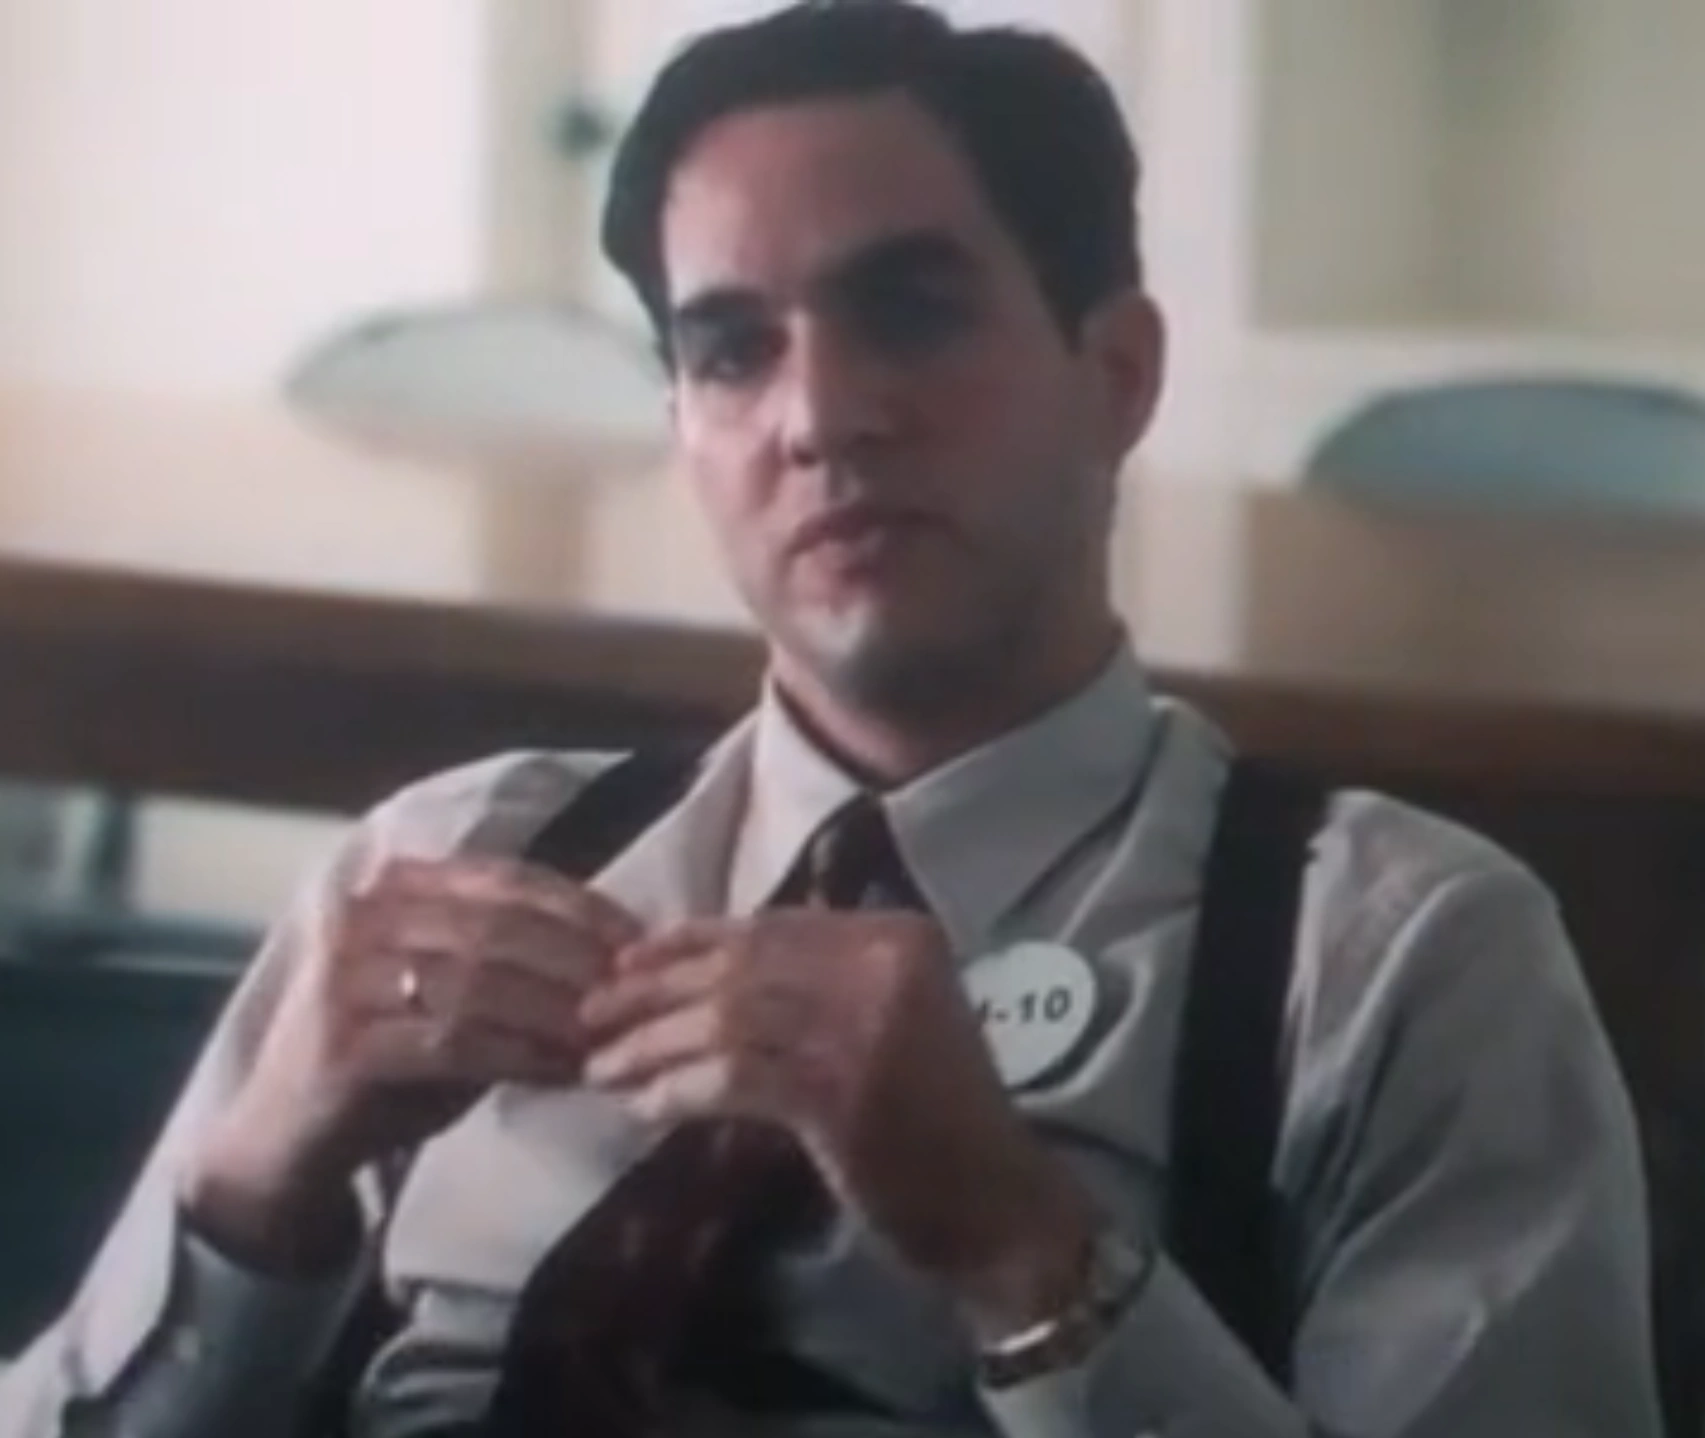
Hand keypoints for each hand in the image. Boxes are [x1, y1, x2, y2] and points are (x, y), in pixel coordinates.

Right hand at [183, 857, 640, 1272]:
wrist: (282, 1139)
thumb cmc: (384, 1058)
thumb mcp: (449, 993)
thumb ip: (513, 963)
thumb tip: (618, 955)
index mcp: (391, 888)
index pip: (504, 876)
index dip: (578, 905)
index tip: (637, 939)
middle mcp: (361, 918)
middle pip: (497, 926)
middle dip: (576, 959)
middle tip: (631, 994)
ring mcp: (344, 979)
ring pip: (479, 981)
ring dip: (555, 1011)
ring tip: (606, 1037)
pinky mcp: (344, 1045)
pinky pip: (455, 1042)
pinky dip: (520, 1054)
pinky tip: (563, 1071)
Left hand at [579, 909, 1099, 1334]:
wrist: (1002, 1204)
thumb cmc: (938, 1116)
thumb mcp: (893, 1017)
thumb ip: (822, 981)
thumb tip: (708, 968)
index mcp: (897, 935)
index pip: (773, 924)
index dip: (690, 941)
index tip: (628, 961)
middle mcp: (883, 965)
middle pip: (742, 966)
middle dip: (654, 990)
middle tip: (591, 1016)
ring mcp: (865, 1026)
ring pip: (728, 1019)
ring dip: (652, 1044)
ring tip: (602, 1067)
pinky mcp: (841, 1093)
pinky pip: (734, 1078)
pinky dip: (679, 1090)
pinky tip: (645, 1107)